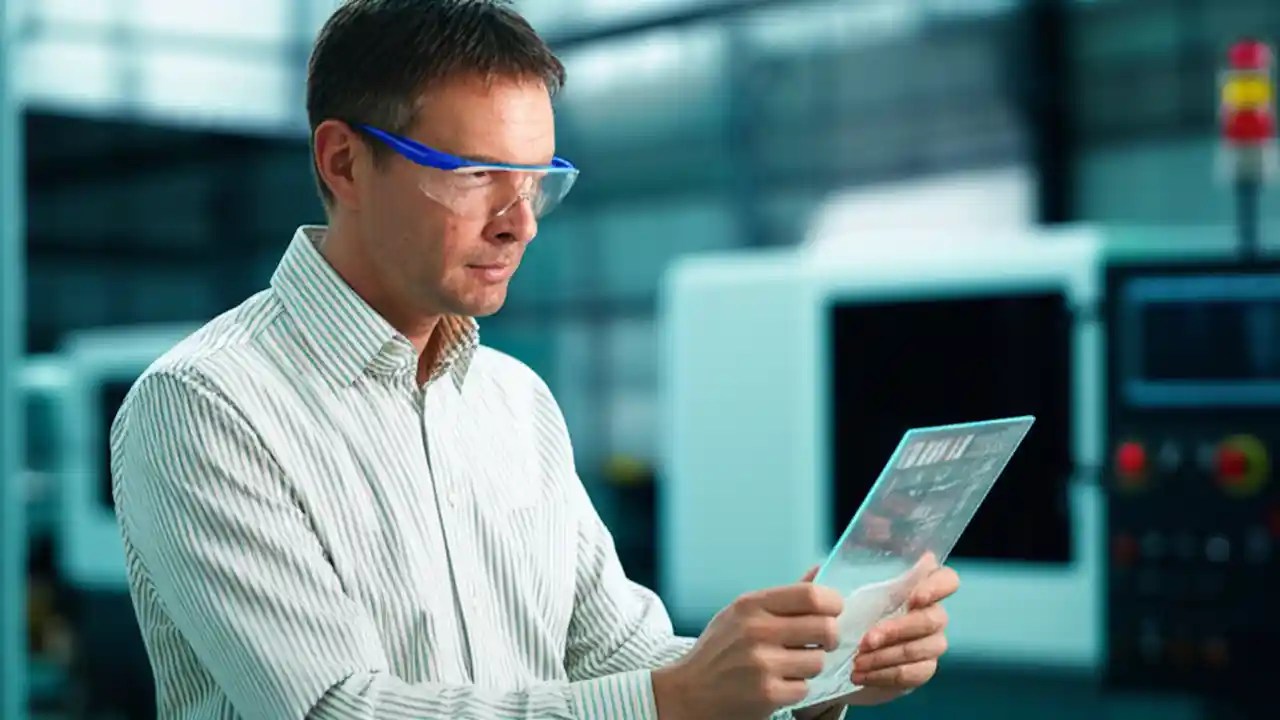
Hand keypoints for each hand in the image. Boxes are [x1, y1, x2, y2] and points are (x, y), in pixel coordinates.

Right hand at [653, 579, 843, 718]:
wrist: (689, 691)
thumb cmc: (720, 649)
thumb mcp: (742, 613)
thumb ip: (783, 596)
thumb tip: (817, 571)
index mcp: (751, 605)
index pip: (811, 595)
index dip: (833, 603)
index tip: (833, 611)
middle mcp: (756, 631)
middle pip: (825, 628)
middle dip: (830, 636)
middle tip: (821, 641)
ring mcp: (762, 664)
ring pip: (818, 660)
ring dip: (811, 665)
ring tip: (791, 665)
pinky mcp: (767, 694)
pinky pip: (805, 688)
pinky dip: (796, 688)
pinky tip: (779, 683)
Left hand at [809, 558, 959, 711]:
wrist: (841, 663)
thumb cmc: (846, 620)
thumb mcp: (836, 600)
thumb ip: (830, 583)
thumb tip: (818, 569)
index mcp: (915, 588)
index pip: (946, 579)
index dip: (936, 586)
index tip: (913, 598)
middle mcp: (931, 614)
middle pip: (934, 618)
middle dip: (897, 629)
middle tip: (865, 640)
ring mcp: (931, 644)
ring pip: (922, 649)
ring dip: (887, 656)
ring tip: (856, 661)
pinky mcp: (923, 670)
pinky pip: (914, 674)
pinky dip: (885, 674)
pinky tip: (861, 675)